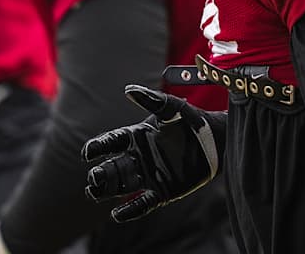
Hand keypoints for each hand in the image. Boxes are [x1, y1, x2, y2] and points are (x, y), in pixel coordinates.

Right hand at [82, 85, 224, 222]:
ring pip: (121, 185)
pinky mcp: (162, 192)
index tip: (88, 153)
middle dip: (100, 173)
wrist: (216, 142)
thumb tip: (129, 90)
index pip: (111, 142)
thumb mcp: (172, 109)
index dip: (98, 147)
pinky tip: (116, 215)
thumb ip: (151, 100)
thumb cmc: (192, 121)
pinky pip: (142, 204)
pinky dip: (129, 210)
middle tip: (94, 177)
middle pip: (112, 167)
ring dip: (107, 189)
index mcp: (136, 136)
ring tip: (94, 192)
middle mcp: (138, 157)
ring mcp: (149, 175)